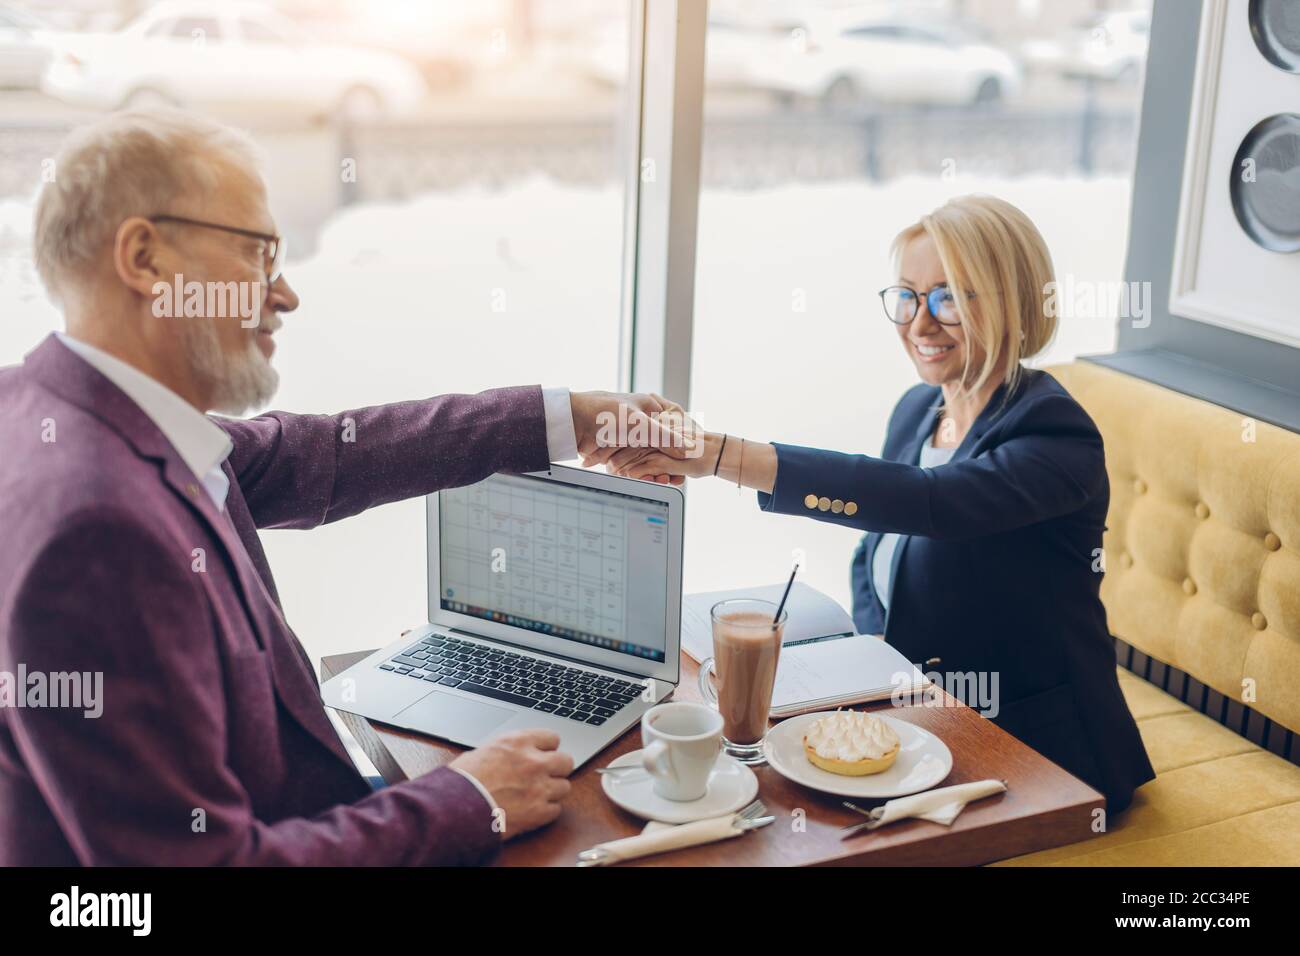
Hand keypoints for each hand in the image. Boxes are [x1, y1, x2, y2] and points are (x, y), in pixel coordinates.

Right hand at [448, 729, 573, 839]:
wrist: (453, 810)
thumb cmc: (461, 781)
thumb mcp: (483, 752)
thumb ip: (506, 751)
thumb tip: (512, 755)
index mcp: (518, 742)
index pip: (553, 737)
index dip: (547, 748)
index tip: (543, 754)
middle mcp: (533, 762)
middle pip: (566, 761)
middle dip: (557, 768)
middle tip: (545, 775)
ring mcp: (539, 787)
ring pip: (565, 786)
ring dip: (553, 791)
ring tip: (536, 795)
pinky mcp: (538, 812)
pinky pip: (556, 810)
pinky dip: (546, 812)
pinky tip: (532, 811)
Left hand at [570, 391, 689, 484]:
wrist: (572, 422)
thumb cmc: (605, 414)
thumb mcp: (640, 425)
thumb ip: (665, 437)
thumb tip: (690, 450)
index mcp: (651, 408)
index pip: (674, 431)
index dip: (682, 448)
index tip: (688, 462)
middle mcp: (642, 421)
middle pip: (661, 446)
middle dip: (667, 463)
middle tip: (673, 478)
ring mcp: (630, 435)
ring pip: (648, 456)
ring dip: (653, 470)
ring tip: (660, 481)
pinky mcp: (618, 448)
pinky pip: (633, 463)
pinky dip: (637, 472)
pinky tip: (642, 479)